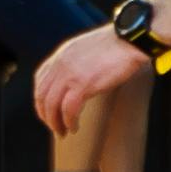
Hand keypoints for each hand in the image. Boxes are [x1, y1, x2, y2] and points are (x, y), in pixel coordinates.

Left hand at [32, 24, 147, 132]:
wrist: (130, 39)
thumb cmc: (119, 44)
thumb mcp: (89, 48)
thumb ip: (79, 60)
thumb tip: (81, 76)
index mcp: (61, 55)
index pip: (40, 80)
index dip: (41, 98)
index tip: (48, 109)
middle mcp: (60, 64)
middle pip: (42, 95)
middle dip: (45, 115)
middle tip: (54, 126)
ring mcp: (70, 74)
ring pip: (52, 105)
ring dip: (55, 122)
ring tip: (63, 132)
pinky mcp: (83, 85)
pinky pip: (69, 110)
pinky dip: (69, 122)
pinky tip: (74, 127)